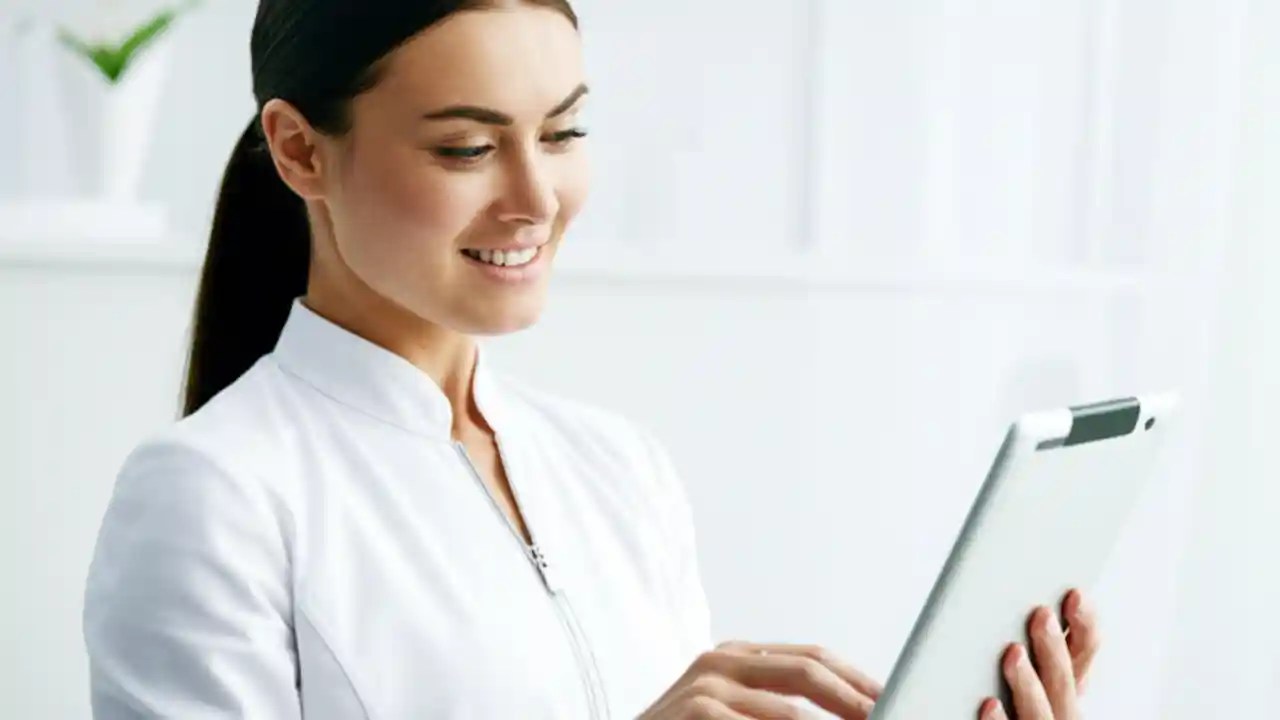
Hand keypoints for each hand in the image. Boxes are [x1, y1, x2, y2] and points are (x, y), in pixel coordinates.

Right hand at [637, 641, 882, 718]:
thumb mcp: (734, 715)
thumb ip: (776, 708)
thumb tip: (852, 710)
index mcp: (737, 655)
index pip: (814, 657)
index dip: (859, 681)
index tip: (893, 699)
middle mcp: (721, 661)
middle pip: (809, 671)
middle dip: (856, 700)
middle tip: (890, 717)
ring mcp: (705, 686)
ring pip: (790, 712)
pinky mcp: (696, 712)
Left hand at [978, 589, 1101, 719]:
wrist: (975, 718)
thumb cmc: (995, 700)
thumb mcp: (1020, 672)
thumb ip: (1025, 648)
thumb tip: (1024, 606)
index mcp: (1061, 690)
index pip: (1083, 655)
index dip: (1085, 627)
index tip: (1075, 593)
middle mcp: (1059, 716)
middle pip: (1065, 684)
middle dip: (1056, 649)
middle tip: (1040, 614)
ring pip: (1043, 716)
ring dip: (1030, 685)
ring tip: (1013, 654)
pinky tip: (989, 705)